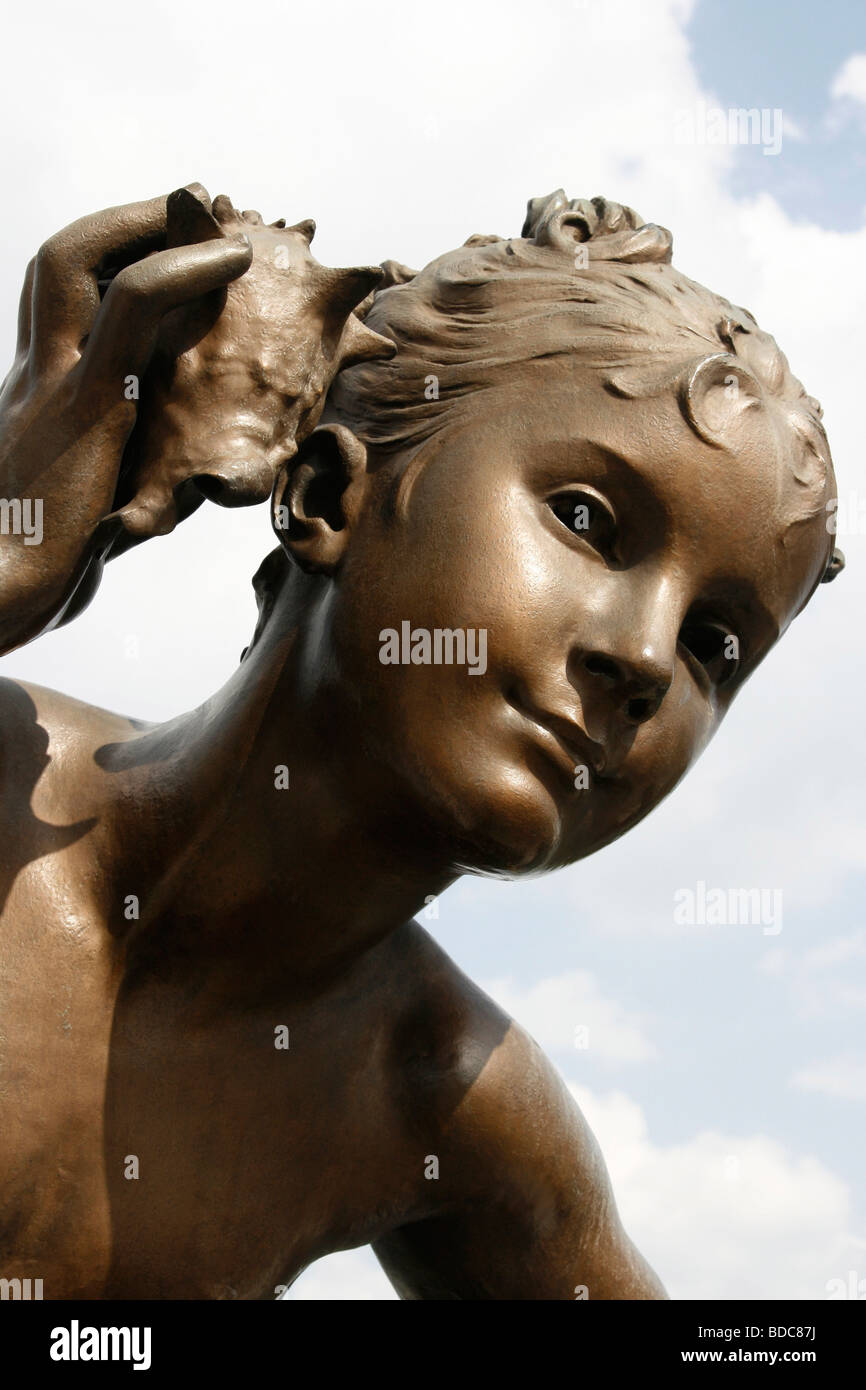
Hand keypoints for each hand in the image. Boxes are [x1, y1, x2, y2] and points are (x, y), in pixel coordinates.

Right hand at [0, 186, 251, 652]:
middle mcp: (33, 372)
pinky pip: (132, 306)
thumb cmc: (39, 569)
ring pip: (76, 259)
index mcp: (34, 395)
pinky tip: (233, 258)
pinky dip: (182, 268)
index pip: (59, 303)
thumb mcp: (88, 507)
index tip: (162, 244)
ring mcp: (52, 379)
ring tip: (214, 208)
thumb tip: (180, 484)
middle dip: (120, 222)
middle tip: (189, 203)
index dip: (107, 263)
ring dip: (144, 221)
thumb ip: (121, 479)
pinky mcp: (84, 400)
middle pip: (57, 263)